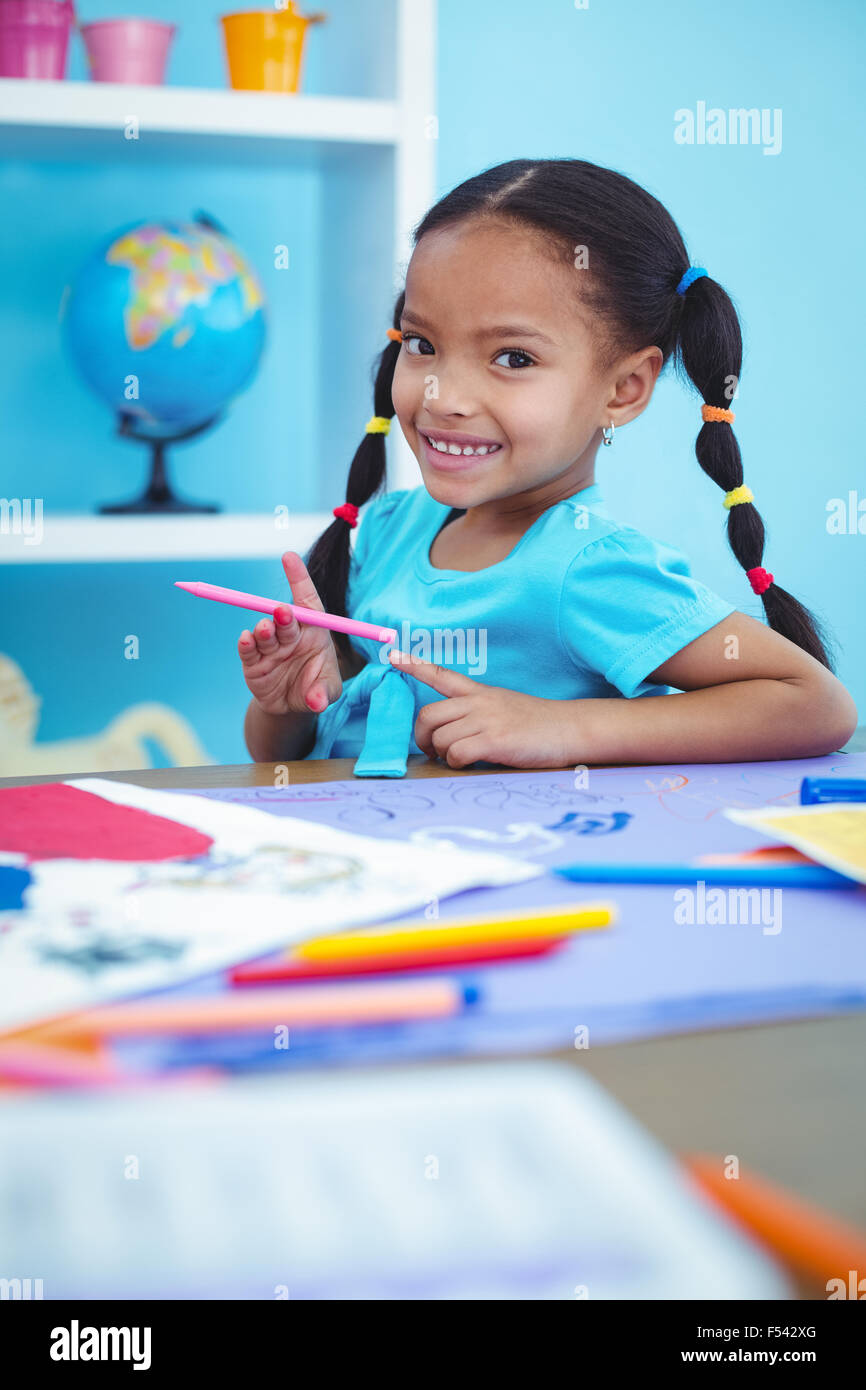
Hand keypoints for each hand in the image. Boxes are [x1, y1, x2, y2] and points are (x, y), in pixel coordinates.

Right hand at [238, 552, 342, 716]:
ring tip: (266, 631)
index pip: (306, 600)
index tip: (288, 557)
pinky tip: (246, 639)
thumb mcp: (327, 691)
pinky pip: (248, 650)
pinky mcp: (253, 662)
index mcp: (313, 631)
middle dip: (282, 613)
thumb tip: (316, 702)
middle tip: (282, 611)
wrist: (292, 707)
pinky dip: (246, 644)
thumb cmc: (316, 688)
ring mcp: (270, 647)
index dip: (298, 578)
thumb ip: (324, 693)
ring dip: (264, 630)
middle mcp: (290, 634)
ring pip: (265, 633)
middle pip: (285, 618)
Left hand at [388, 650, 573, 768]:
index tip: (392, 655)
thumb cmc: (538, 725)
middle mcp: (479, 702)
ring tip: (458, 759)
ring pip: (439, 738)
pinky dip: (456, 763)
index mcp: (480, 692)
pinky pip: (456, 754)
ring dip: (442, 754)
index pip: (441, 675)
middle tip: (430, 750)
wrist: (570, 729)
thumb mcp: (504, 707)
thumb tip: (450, 736)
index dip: (414, 665)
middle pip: (427, 715)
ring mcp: (486, 720)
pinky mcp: (494, 740)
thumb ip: (477, 714)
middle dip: (421, 737)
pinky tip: (470, 764)